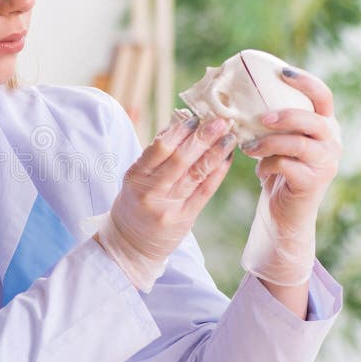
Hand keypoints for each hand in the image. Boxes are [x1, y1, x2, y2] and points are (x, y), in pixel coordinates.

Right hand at [96, 114, 236, 291]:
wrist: (130, 244)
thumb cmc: (134, 203)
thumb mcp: (135, 178)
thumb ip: (155, 154)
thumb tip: (178, 122)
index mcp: (135, 177)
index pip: (159, 149)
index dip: (179, 132)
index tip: (196, 117)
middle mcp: (151, 192)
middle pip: (180, 160)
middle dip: (203, 138)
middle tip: (221, 121)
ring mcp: (169, 207)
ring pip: (196, 174)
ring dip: (215, 152)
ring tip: (230, 136)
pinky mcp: (185, 218)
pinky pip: (205, 191)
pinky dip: (218, 172)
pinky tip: (227, 158)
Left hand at [239, 68, 341, 285]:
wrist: (283, 210)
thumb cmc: (276, 168)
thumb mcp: (275, 140)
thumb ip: (270, 121)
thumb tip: (235, 96)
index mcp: (323, 124)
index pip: (322, 95)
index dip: (305, 81)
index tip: (281, 71)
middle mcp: (331, 140)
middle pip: (313, 119)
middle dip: (284, 115)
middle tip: (261, 119)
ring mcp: (325, 162)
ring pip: (298, 143)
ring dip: (268, 143)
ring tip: (249, 148)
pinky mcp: (313, 182)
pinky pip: (287, 165)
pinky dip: (267, 165)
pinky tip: (260, 170)